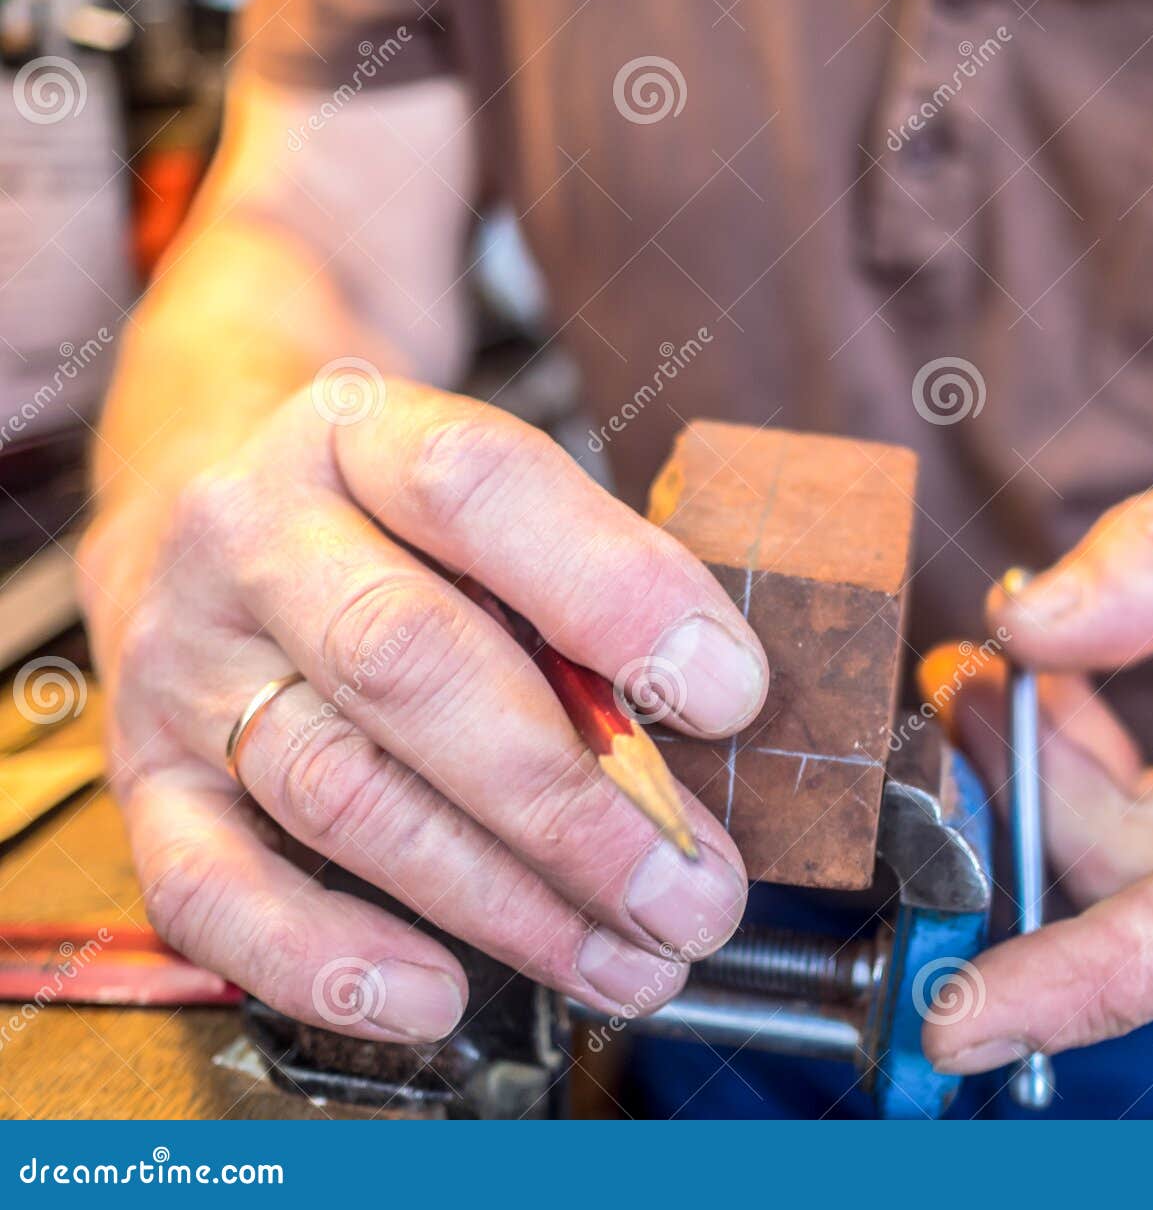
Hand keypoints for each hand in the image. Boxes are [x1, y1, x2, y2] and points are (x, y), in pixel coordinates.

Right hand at [78, 378, 766, 1040]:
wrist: (192, 473)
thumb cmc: (386, 507)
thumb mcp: (482, 491)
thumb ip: (579, 576)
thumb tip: (709, 705)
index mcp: (361, 434)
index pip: (480, 487)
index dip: (613, 591)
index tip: (729, 692)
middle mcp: (252, 535)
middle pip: (408, 664)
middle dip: (571, 802)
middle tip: (693, 889)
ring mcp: (185, 659)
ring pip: (340, 792)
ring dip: (502, 900)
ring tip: (627, 957)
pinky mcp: (144, 775)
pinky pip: (210, 888)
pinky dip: (323, 960)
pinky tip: (436, 997)